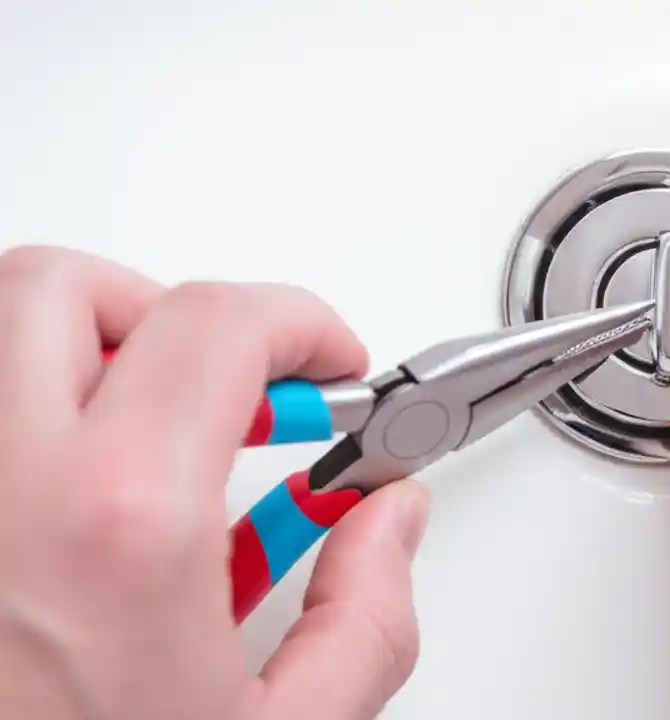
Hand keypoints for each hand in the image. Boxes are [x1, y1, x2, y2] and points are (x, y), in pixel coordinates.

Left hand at [0, 247, 427, 718]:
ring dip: (73, 352)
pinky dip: (16, 423)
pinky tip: (59, 490)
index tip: (326, 359)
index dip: (298, 321)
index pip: (216, 326)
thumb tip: (387, 528)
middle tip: (226, 388)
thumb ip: (367, 618)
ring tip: (135, 429)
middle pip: (65, 290)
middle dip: (169, 314)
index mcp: (122, 530)